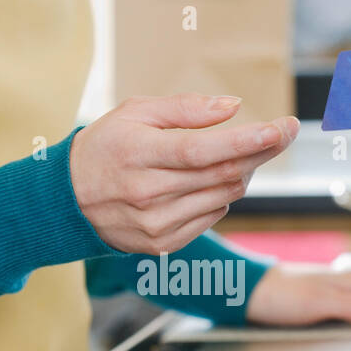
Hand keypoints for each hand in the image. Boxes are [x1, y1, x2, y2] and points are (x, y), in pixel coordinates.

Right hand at [70, 94, 298, 252]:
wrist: (67, 200)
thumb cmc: (105, 146)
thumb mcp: (134, 112)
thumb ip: (185, 108)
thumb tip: (233, 107)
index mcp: (138, 154)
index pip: (203, 150)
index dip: (247, 140)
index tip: (281, 128)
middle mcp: (147, 193)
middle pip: (222, 173)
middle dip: (261, 151)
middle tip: (282, 132)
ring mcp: (156, 224)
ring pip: (224, 195)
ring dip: (242, 171)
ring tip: (238, 152)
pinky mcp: (162, 244)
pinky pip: (213, 215)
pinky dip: (220, 194)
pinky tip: (207, 181)